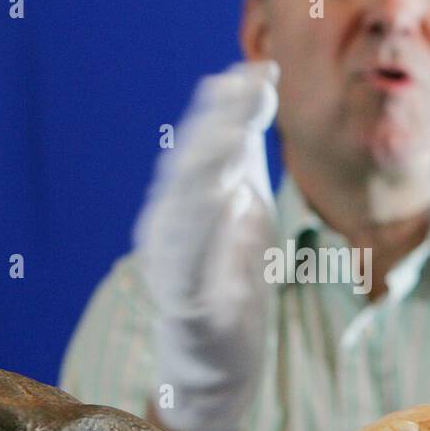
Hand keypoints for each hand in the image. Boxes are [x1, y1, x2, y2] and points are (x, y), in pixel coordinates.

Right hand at [135, 60, 279, 430]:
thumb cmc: (230, 271)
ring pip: (183, 209)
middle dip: (217, 126)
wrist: (219, 359)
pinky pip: (189, 265)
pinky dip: (203, 234)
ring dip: (206, 170)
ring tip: (233, 136)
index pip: (206, 140)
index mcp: (185, 196)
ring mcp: (172, 262)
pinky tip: (224, 205)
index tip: (260, 72)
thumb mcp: (247, 197)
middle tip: (246, 91)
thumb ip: (246, 143)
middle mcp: (169, 222)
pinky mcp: (186, 303)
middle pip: (190, 166)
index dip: (229, 105)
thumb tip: (260, 73)